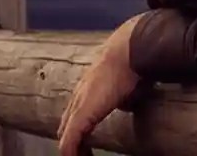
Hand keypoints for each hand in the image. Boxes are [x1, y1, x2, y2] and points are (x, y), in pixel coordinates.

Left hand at [57, 13, 144, 155]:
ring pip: (65, 134)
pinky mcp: (81, 114)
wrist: (127, 51)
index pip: (74, 115)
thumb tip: (132, 100)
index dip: (78, 131)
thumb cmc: (131, 62)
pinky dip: (70, 152)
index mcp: (88, 89)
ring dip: (72, 150)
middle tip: (82, 154)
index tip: (87, 145)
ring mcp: (78, 105)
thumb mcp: (128, 83)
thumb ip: (124, 94)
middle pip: (65, 126)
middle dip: (72, 144)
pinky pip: (70, 139)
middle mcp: (78, 97)